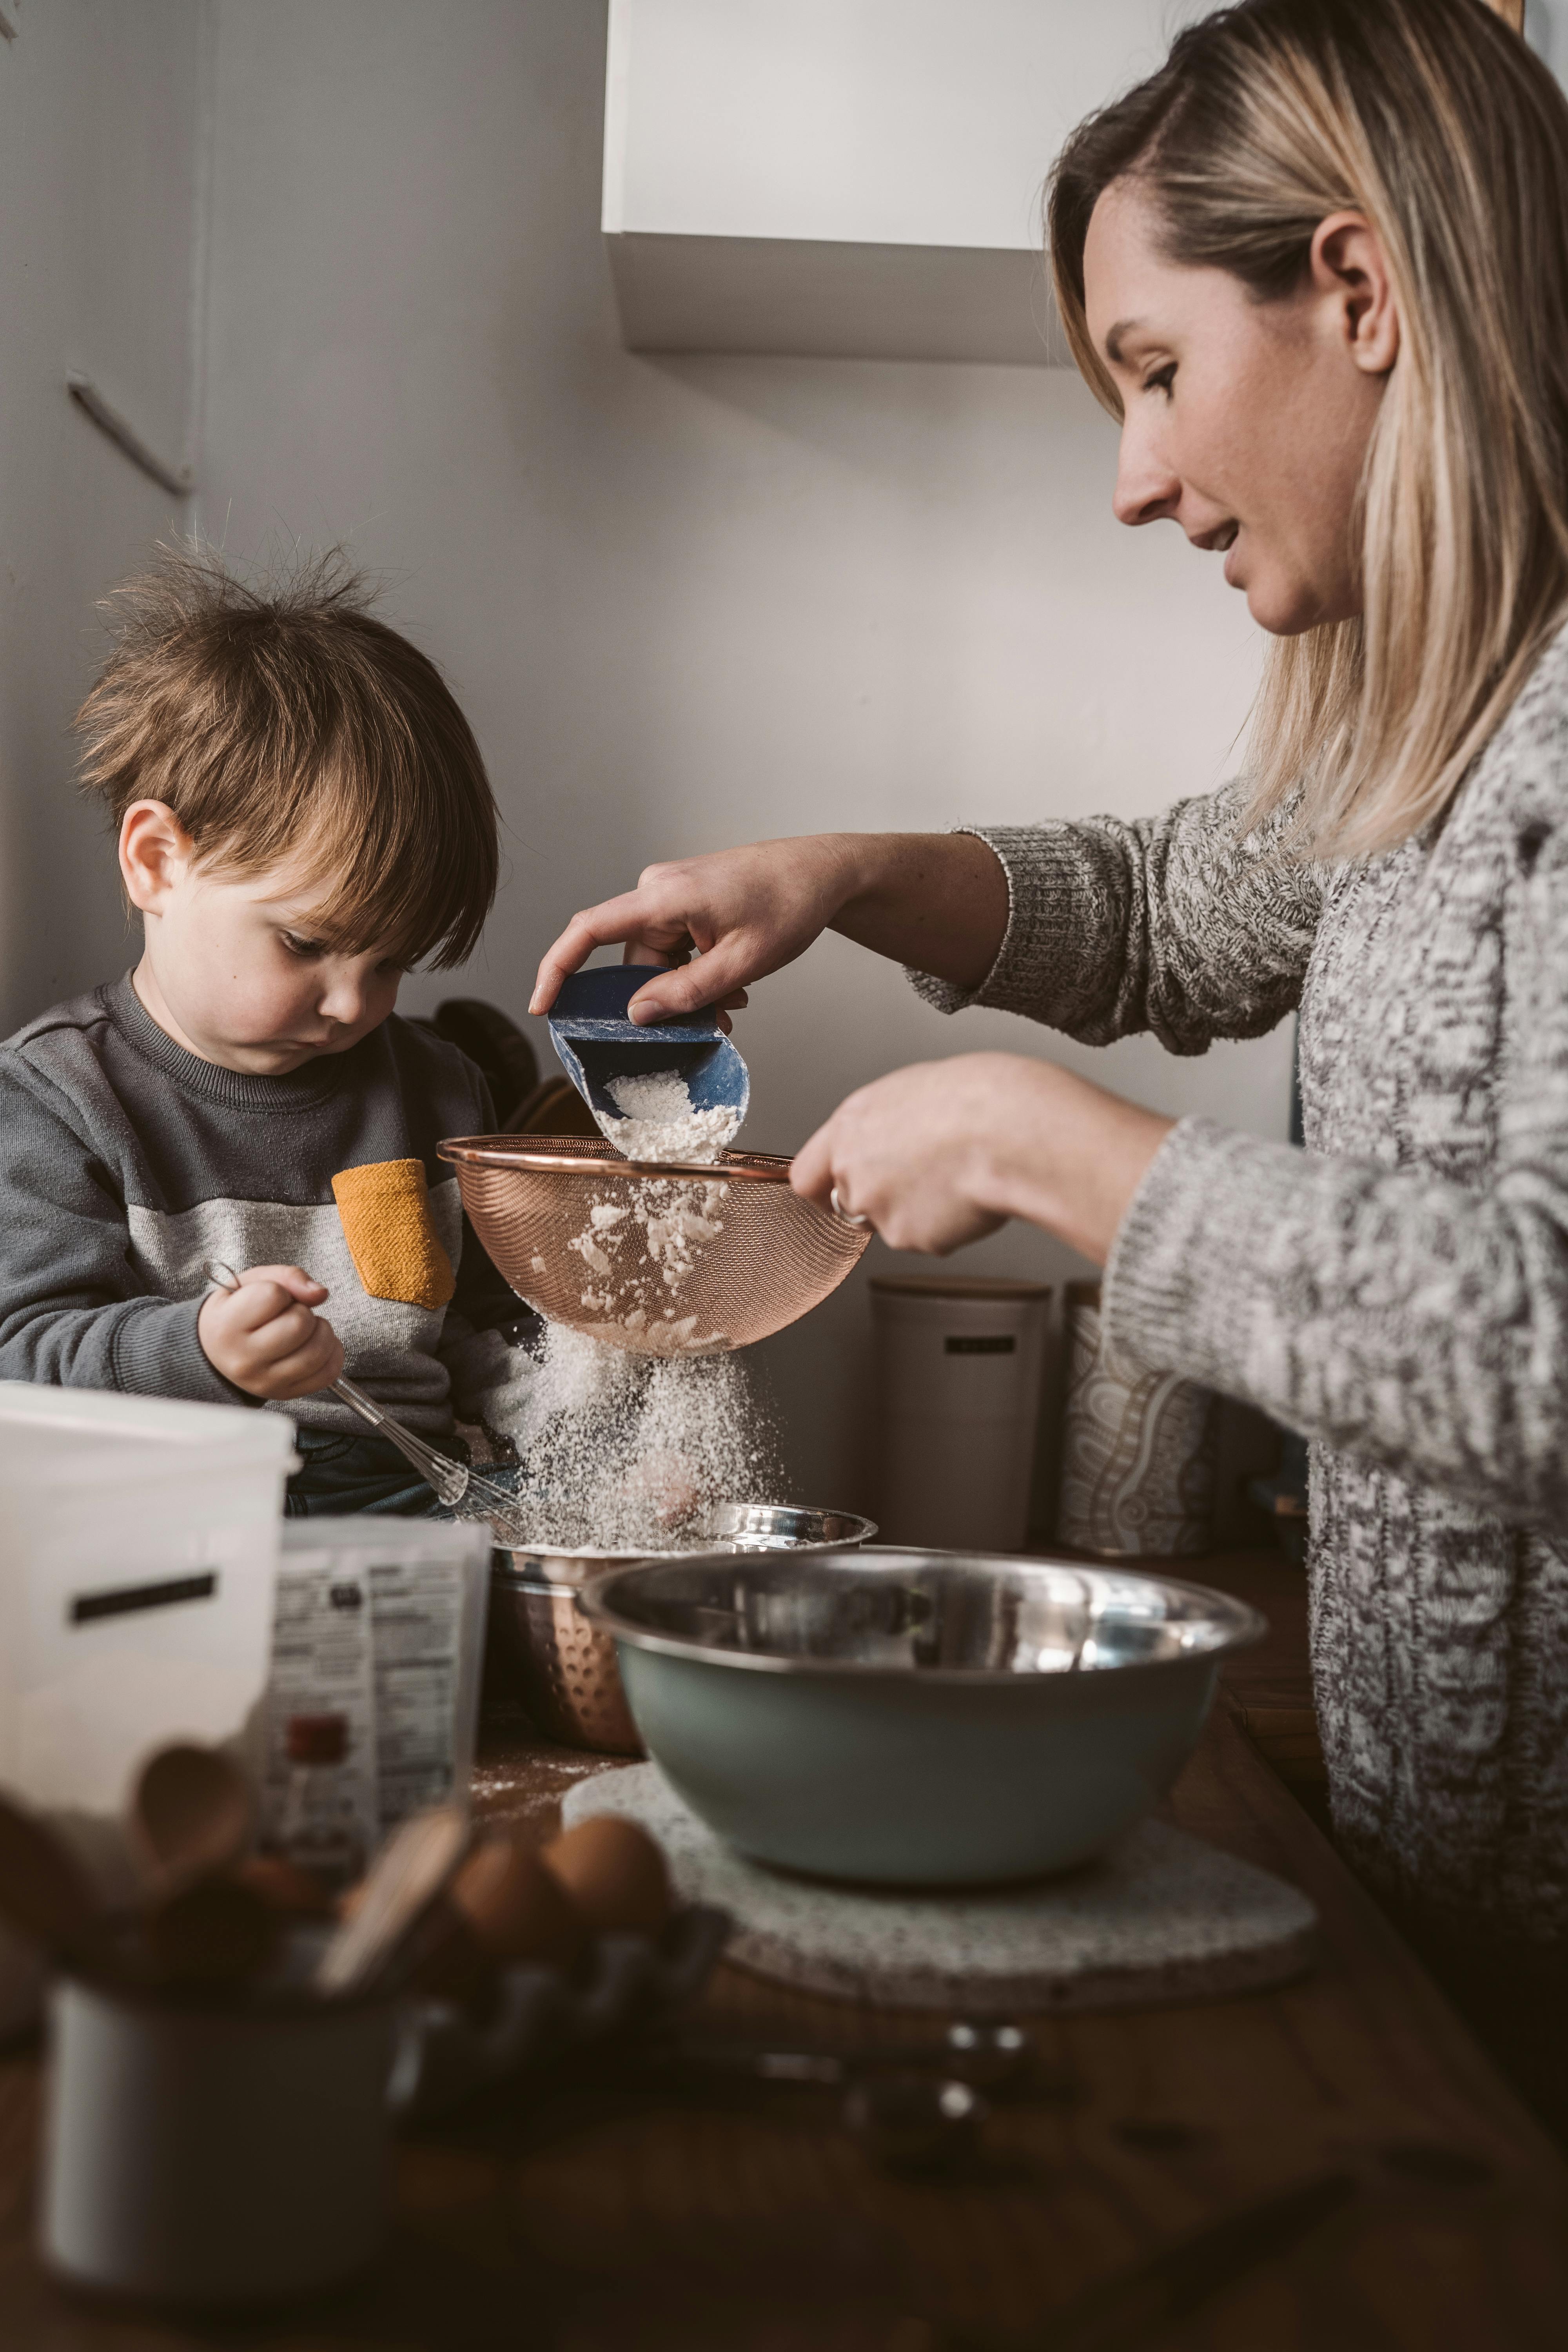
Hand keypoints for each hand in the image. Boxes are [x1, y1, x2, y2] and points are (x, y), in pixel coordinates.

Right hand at [198, 1266, 345, 1399]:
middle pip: (299, 1325)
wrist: (216, 1352)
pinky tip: (317, 1344)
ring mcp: (265, 1381)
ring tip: (305, 1330)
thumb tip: (319, 1293)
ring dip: (322, 1332)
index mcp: (227, 1326)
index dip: (280, 1291)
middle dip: (303, 1312)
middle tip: (290, 1315)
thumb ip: (287, 1277)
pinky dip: (333, 1354)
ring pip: (317, 1351)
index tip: (271, 1300)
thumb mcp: (251, 1283)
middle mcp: (244, 1359)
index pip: (273, 1296)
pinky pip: (328, 1373)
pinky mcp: (285, 1393)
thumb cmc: (236, 1313)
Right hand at [530, 836, 862, 1026]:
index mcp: (663, 897)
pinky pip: (673, 949)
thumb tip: (636, 1015)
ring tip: (734, 1003)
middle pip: (632, 963)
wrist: (821, 871)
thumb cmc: (789, 905)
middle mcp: (656, 891)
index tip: (542, 1006)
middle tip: (711, 1024)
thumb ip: (686, 992)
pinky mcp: (683, 902)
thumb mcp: (742, 962)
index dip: (557, 969)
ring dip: (688, 991)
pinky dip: (696, 973)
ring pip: (657, 962)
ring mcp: (669, 895)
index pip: (588, 931)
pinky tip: (733, 986)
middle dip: (663, 1001)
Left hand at [791, 1054, 1174, 1264]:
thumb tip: (893, 1139)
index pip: (806, 1174)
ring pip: (893, 1222)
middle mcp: (855, 1169)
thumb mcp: (918, 1091)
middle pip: (853, 1202)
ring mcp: (880, 1208)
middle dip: (883, 1198)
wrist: (1010, 1131)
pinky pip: (929, 1238)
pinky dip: (950, 1225)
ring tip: (959, 1175)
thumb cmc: (977, 1100)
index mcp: (851, 1125)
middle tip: (926, 1178)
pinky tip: (971, 1194)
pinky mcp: (911, 1238)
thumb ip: (887, 1125)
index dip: (822, 1189)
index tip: (831, 1195)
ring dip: (920, 1211)